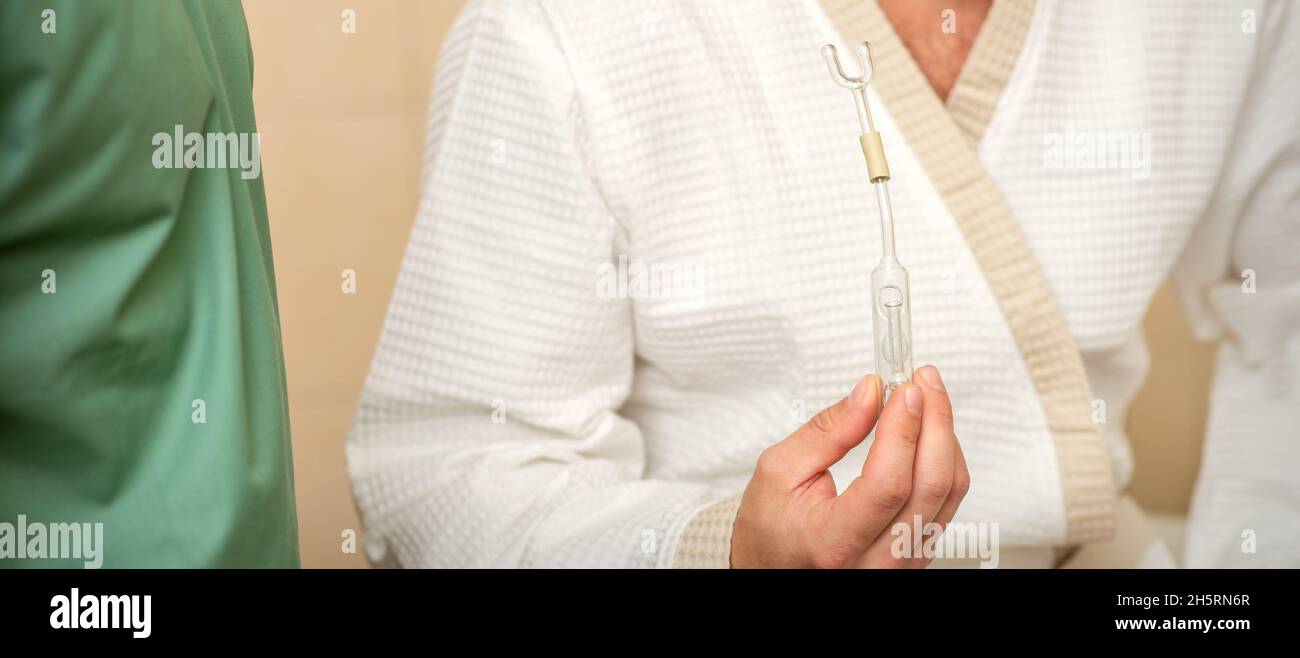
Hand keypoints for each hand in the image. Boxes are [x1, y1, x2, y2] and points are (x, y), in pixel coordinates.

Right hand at [729, 366, 968, 567]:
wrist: (771, 563)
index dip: (903, 430)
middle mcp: (875, 562)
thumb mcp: (780, 468)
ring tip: (927, 398)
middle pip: (931, 487)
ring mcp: (902, 564)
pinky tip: (928, 431)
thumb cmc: (769, 523)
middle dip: (935, 422)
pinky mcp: (916, 554)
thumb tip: (872, 392)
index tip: (905, 388)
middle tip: (923, 381)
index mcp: (833, 542)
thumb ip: (829, 430)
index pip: (887, 484)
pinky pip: (948, 502)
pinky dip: (944, 459)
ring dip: (945, 436)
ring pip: (949, 493)